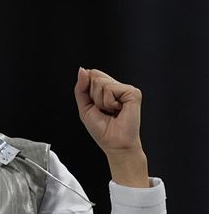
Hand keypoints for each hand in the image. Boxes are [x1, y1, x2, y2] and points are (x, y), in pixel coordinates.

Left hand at [73, 67, 149, 186]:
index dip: (87, 90)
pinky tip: (118, 110)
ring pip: (101, 83)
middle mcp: (118, 87)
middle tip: (104, 110)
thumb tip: (82, 70)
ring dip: (100, 101)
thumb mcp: (85, 106)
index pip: (91, 75)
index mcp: (107, 89)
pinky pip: (110, 89)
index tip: (95, 105)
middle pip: (94, 77)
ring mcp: (126, 89)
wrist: (114, 143)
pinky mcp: (133, 93)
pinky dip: (109, 102)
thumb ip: (81, 88)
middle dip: (93, 97)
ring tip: (111, 111)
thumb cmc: (101, 129)